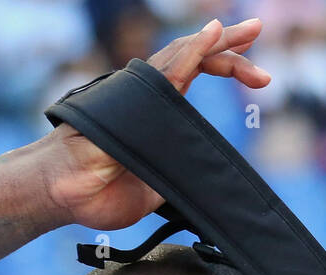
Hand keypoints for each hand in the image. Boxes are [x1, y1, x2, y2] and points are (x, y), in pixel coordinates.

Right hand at [43, 18, 269, 231]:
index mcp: (159, 110)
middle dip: (230, 44)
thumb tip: (204, 189)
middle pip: (196, 56)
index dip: (228, 67)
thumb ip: (179, 176)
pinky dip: (192, 51)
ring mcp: (140, 92)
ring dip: (219, 41)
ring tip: (249, 29)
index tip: (260, 77)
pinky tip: (212, 34)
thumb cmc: (98, 192)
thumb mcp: (154, 188)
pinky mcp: (132, 99)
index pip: (197, 74)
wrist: (64, 194)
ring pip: (184, 54)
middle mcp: (151, 93)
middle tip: (258, 29)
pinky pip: (167, 70)